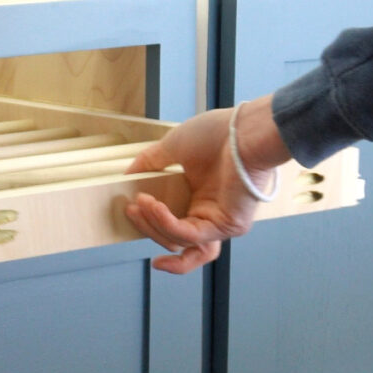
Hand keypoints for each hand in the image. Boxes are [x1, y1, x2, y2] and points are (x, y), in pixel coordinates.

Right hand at [124, 94, 290, 273]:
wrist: (244, 131)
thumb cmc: (219, 134)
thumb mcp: (173, 147)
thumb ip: (150, 163)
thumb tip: (128, 176)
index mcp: (199, 199)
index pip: (173, 226)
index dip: (149, 223)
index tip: (131, 209)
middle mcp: (209, 215)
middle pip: (172, 238)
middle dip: (147, 226)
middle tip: (131, 209)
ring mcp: (218, 223)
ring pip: (179, 241)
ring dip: (154, 226)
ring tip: (139, 205)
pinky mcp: (225, 226)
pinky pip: (189, 235)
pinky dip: (166, 223)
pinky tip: (153, 206)